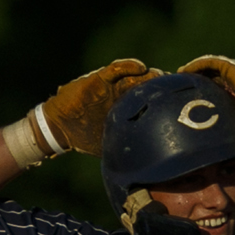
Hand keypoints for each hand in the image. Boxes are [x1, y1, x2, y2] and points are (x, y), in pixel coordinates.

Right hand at [40, 58, 163, 155]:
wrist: (60, 127)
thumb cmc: (84, 137)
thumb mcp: (109, 144)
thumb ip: (125, 148)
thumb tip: (147, 168)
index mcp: (126, 109)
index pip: (149, 101)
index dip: (161, 99)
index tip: (174, 101)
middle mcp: (121, 94)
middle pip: (146, 85)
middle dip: (158, 85)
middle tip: (169, 87)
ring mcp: (111, 86)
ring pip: (135, 75)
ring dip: (148, 75)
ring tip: (158, 76)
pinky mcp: (100, 79)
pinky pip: (116, 69)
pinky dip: (129, 66)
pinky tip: (140, 67)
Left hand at [178, 55, 234, 135]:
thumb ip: (227, 128)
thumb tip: (215, 145)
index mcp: (233, 93)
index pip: (211, 89)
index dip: (198, 92)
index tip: (184, 98)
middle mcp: (231, 81)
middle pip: (207, 77)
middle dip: (192, 80)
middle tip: (177, 85)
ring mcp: (231, 73)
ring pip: (206, 68)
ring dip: (191, 70)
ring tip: (178, 74)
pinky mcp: (230, 68)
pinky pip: (209, 63)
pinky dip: (196, 65)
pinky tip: (185, 70)